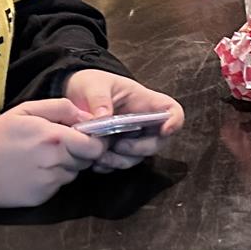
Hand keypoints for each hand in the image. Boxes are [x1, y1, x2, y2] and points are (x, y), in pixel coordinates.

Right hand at [0, 98, 107, 218]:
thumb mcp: (24, 111)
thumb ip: (59, 107)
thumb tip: (85, 115)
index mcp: (54, 137)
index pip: (95, 144)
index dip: (95, 139)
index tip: (86, 135)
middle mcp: (56, 161)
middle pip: (88, 158)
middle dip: (82, 151)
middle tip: (62, 145)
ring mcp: (50, 182)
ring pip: (74, 171)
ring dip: (67, 164)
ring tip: (42, 157)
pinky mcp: (43, 197)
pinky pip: (59, 184)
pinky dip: (53, 177)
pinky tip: (34, 171)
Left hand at [64, 68, 183, 171]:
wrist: (75, 95)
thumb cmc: (92, 84)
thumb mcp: (94, 85)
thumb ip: (99, 99)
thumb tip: (103, 118)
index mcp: (145, 102)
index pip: (172, 111)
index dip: (175, 122)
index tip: (164, 130)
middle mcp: (144, 122)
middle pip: (159, 141)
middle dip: (141, 149)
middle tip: (119, 146)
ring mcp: (132, 138)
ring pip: (138, 157)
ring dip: (122, 161)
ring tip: (100, 157)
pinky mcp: (117, 150)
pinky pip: (120, 163)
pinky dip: (109, 165)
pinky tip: (94, 161)